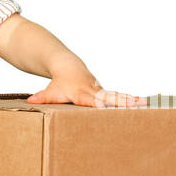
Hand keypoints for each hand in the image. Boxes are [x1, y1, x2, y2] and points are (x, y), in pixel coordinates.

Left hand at [26, 71, 145, 107]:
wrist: (67, 67)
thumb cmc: (59, 82)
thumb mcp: (50, 91)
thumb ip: (42, 97)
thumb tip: (30, 102)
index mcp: (82, 93)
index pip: (92, 100)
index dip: (98, 104)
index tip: (106, 108)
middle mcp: (94, 91)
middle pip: (110, 97)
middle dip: (122, 101)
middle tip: (135, 105)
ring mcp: (101, 90)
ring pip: (118, 95)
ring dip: (131, 100)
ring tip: (145, 103)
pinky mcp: (105, 92)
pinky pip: (119, 96)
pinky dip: (131, 100)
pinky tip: (143, 104)